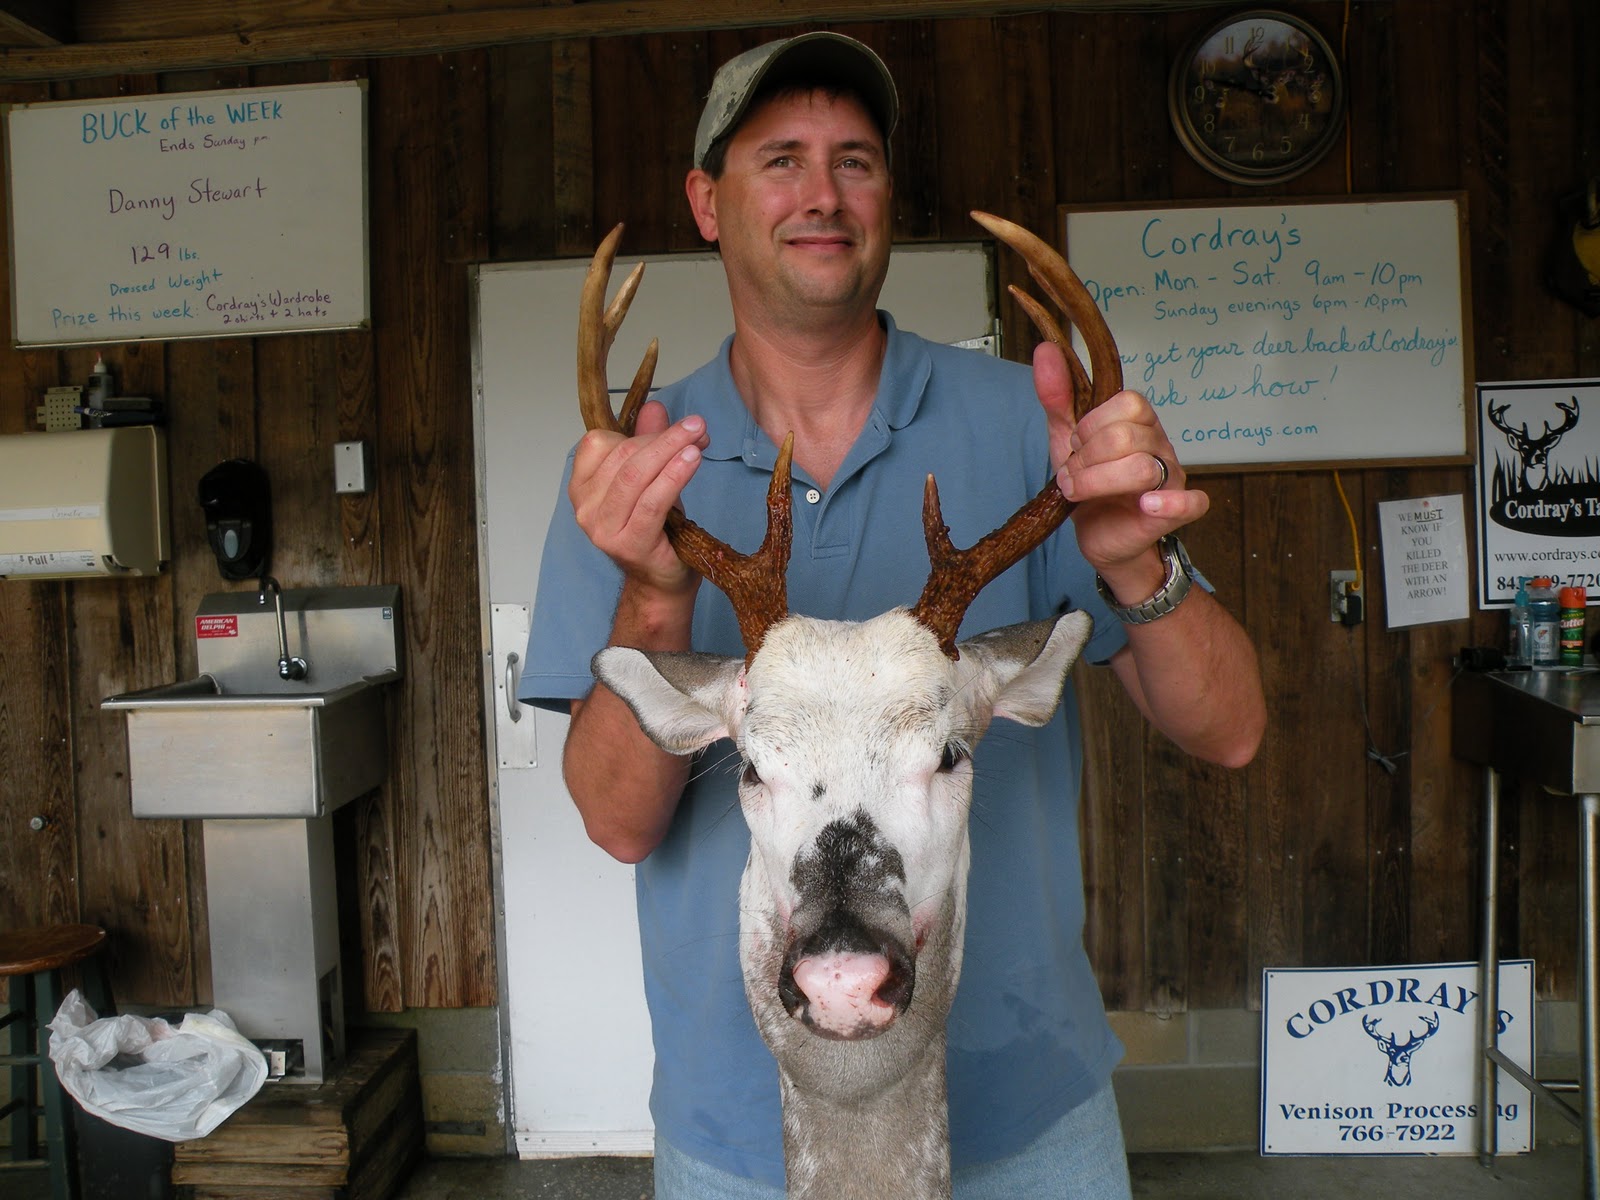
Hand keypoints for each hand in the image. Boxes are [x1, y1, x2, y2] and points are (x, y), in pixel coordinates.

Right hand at [568, 399, 710, 596]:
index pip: (601, 442)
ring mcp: (601, 528)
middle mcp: (584, 507)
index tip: (680, 428)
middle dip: (664, 437)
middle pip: (623, 456)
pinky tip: (692, 460)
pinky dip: (673, 476)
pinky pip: (651, 501)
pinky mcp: (627, 543)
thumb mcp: (652, 479)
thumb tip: (654, 407)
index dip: (642, 431)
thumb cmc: (656, 530)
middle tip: (697, 426)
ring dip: (670, 450)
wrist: (662, 580)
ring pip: (635, 474)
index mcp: (581, 486)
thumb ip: (648, 443)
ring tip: (697, 438)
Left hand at [1031, 340, 1208, 584]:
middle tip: (1071, 477)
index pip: (1127, 404)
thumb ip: (1058, 396)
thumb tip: (1046, 350)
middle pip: (1125, 437)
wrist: (1100, 534)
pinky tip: (1146, 506)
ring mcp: (1172, 477)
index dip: (1092, 426)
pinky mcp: (1177, 511)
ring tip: (1081, 493)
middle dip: (1086, 459)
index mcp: (1139, 421)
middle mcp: (1160, 444)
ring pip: (1141, 468)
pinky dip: (1170, 503)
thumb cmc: (1090, 484)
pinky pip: (1191, 502)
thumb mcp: (1066, 439)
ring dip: (1098, 483)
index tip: (1075, 445)